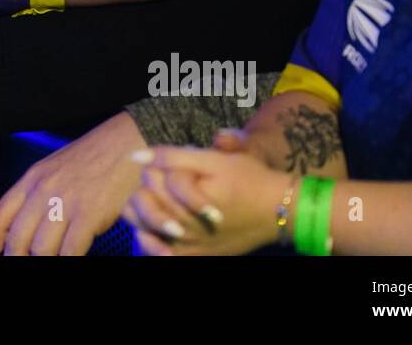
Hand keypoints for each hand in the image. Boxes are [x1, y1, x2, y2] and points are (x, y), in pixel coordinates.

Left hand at [0, 111, 147, 255]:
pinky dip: (67, 261)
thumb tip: (25, 227)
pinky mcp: (88, 213)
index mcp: (31, 180)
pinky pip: (70, 249)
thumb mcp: (54, 170)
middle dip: (15, 260)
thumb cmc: (92, 158)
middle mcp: (43, 191)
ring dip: (42, 262)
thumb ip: (37, 196)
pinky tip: (69, 262)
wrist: (125, 143)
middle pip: (16, 239)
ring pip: (40, 249)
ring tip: (47, 264)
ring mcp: (65, 202)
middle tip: (19, 267)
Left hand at [124, 146, 289, 255]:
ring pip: (146, 226)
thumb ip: (172, 156)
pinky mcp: (196, 256)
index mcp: (188, 194)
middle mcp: (185, 223)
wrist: (276, 211)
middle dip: (151, 186)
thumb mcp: (213, 160)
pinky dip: (151, 240)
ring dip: (146, 211)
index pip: (151, 177)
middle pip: (146, 200)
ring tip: (158, 201)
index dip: (158, 165)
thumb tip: (135, 157)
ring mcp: (189, 243)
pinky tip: (153, 230)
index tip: (175, 165)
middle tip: (166, 180)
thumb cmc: (247, 180)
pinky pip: (159, 253)